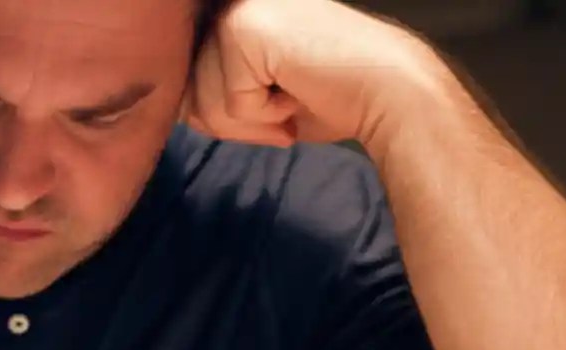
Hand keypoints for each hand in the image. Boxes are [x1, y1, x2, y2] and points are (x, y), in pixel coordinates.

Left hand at [181, 0, 443, 147]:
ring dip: (250, 121)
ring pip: (204, 102)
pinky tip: (297, 91)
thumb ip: (212, 93)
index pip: (189, 81)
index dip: (224, 112)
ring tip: (293, 96)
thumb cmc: (331, 97)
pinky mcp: (244, 29)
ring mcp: (236, 11)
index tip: (277, 104)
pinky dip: (263, 116)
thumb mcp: (256, 96)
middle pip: (190, 93)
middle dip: (235, 121)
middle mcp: (232, 6)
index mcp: (233, 16)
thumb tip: (175, 108)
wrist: (391, 93)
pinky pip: (229, 103)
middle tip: (285, 107)